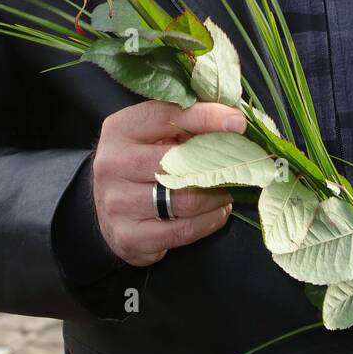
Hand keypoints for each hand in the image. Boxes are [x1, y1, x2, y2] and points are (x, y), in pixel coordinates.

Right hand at [90, 100, 245, 266]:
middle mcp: (112, 164)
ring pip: (186, 200)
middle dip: (218, 164)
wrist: (109, 207)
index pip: (167, 117)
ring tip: (230, 189)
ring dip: (218, 196)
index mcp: (120, 129)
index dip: (206, 118)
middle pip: (179, 163)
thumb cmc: (143, 161)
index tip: (238, 122)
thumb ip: (188, 121)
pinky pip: (183, 230)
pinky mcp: (128, 236)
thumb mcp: (155, 133)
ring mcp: (117, 202)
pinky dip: (210, 221)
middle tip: (243, 165)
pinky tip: (218, 211)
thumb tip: (234, 117)